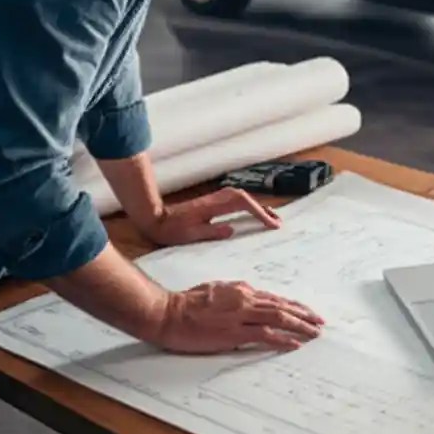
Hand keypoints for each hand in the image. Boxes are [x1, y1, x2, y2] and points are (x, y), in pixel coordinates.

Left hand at [141, 187, 280, 246]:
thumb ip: (212, 232)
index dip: (259, 213)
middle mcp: (216, 199)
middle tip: (277, 222)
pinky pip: (235, 201)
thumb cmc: (171, 230)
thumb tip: (232, 230)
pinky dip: (247, 206)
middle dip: (263, 209)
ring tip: (269, 219)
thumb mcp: (191, 235)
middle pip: (245, 198)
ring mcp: (214, 200)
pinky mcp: (211, 203)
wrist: (155, 218)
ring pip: (241, 198)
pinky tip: (251, 214)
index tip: (272, 224)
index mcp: (213, 207)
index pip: (243, 205)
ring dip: (256, 207)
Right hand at [154, 280, 323, 353]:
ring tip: (314, 332)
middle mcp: (244, 299)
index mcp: (239, 290)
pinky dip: (282, 339)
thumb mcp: (214, 290)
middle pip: (281, 306)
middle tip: (319, 322)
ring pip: (278, 317)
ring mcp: (240, 315)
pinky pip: (265, 335)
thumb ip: (233, 293)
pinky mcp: (234, 332)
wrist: (167, 313)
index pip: (273, 298)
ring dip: (300, 325)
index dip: (292, 305)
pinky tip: (295, 343)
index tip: (305, 311)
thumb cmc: (185, 303)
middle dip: (303, 314)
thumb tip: (248, 294)